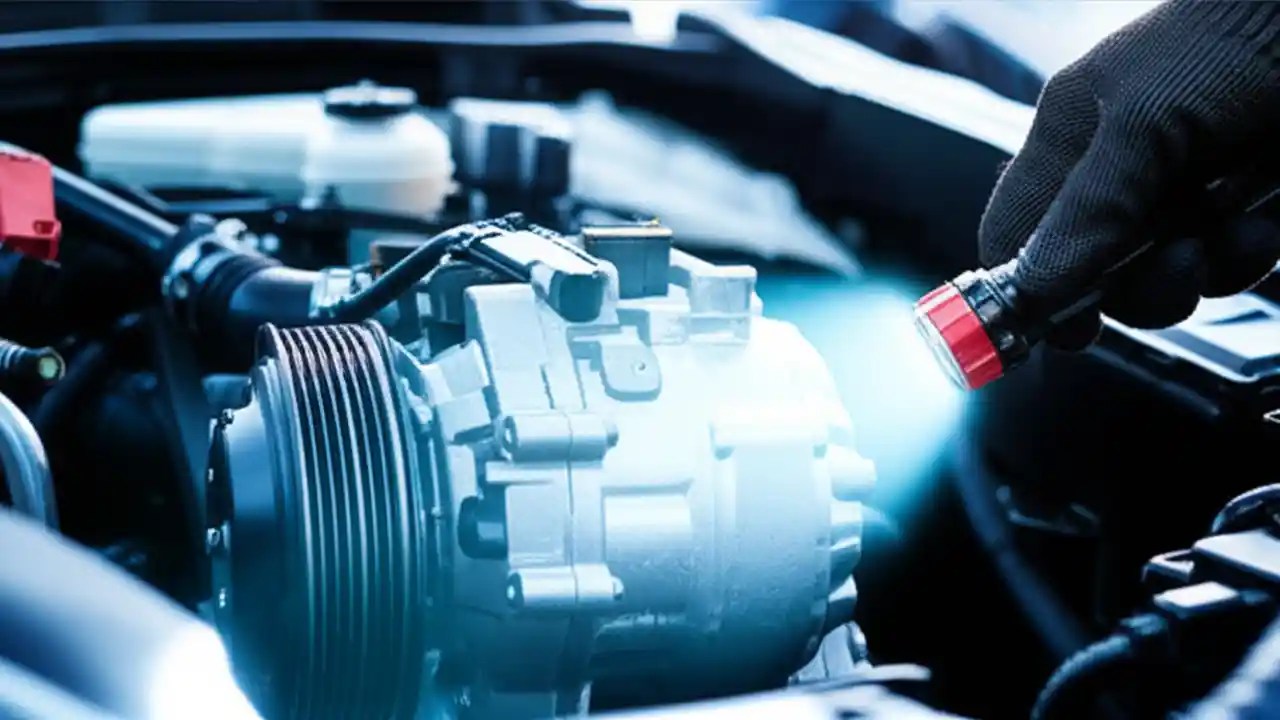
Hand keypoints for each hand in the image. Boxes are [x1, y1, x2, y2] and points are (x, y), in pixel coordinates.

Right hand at [978, 0, 1279, 348]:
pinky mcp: (1240, 209)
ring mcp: (1180, 193)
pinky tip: (1261, 225)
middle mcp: (1117, 171)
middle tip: (1170, 266)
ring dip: (1195, 275)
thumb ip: (1089, 208)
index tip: (1059, 324)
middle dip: (1130, 287)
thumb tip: (1035, 285)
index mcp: (1071, 137)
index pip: (1014, 233)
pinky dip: (1244, 260)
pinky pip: (1224, 268)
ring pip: (1158, 280)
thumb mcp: (1145, 121)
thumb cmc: (1233, 33)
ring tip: (1225, 236)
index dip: (1026, 286)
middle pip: (1088, 274)